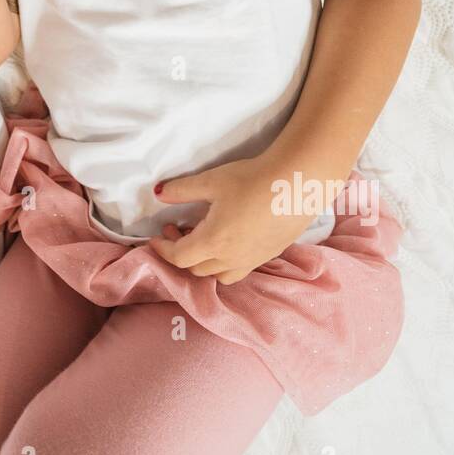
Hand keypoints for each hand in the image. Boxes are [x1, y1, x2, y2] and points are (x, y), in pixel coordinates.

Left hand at [147, 157, 315, 283]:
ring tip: (203, 238)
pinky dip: (225, 263)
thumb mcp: (211, 181)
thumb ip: (181, 190)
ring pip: (219, 275)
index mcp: (213, 242)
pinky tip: (229, 239)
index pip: (179, 257)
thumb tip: (158, 194)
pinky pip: (239, 270)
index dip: (163, 249)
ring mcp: (252, 260)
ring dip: (204, 263)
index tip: (156, 237)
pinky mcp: (268, 255)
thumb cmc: (252, 179)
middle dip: (181, 253)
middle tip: (178, 229)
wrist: (297, 182)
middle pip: (196, 269)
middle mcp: (231, 258)